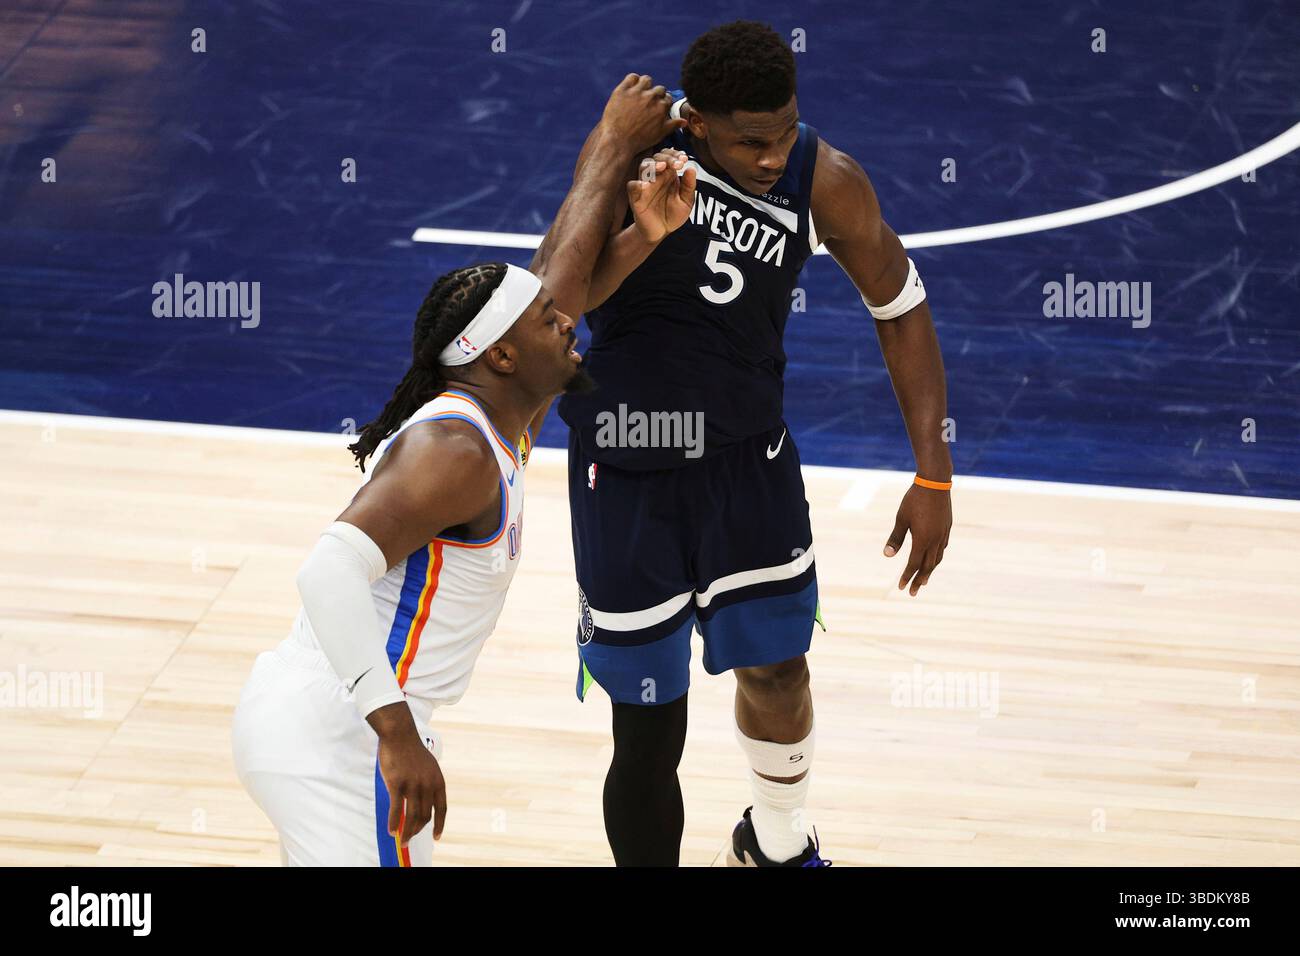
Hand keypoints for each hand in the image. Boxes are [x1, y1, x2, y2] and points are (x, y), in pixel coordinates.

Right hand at [373, 707, 447, 846]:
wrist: (400, 734)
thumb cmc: (411, 750)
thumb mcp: (428, 767)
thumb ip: (428, 784)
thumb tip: (423, 803)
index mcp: (438, 780)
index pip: (442, 808)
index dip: (440, 825)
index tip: (436, 837)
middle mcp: (428, 784)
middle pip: (425, 815)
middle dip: (418, 830)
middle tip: (410, 839)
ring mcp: (413, 784)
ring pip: (411, 816)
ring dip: (407, 832)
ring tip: (403, 841)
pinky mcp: (397, 784)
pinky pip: (396, 809)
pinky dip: (393, 822)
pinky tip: (391, 831)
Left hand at [600, 74, 684, 154]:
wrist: (618, 141)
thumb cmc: (639, 140)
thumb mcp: (660, 134)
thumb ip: (672, 125)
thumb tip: (684, 121)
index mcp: (662, 106)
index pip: (667, 98)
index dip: (663, 102)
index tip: (658, 106)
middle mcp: (651, 97)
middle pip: (659, 89)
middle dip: (656, 94)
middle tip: (649, 101)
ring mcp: (637, 92)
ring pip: (646, 80)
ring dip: (646, 85)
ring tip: (641, 92)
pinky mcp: (623, 90)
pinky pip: (632, 77)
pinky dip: (633, 80)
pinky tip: (631, 87)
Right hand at [628, 148, 696, 242]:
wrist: (661, 232)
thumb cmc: (673, 214)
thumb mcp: (686, 202)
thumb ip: (689, 186)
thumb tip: (692, 168)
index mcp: (668, 175)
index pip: (669, 157)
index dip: (676, 155)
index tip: (685, 159)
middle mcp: (656, 177)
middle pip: (657, 158)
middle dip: (667, 158)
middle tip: (678, 164)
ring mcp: (645, 186)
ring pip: (644, 167)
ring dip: (652, 165)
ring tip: (662, 167)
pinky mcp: (636, 197)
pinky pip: (632, 186)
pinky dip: (637, 184)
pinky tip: (645, 185)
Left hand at [883, 483, 950, 595]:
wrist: (935, 482)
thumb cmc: (914, 499)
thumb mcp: (901, 518)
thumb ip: (895, 538)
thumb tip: (887, 555)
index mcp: (922, 539)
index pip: (913, 564)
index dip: (907, 577)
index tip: (901, 587)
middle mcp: (935, 540)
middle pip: (927, 566)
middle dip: (919, 580)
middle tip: (913, 593)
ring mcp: (943, 534)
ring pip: (937, 558)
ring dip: (929, 571)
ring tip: (924, 581)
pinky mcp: (947, 527)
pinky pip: (942, 548)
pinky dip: (937, 557)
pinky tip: (934, 559)